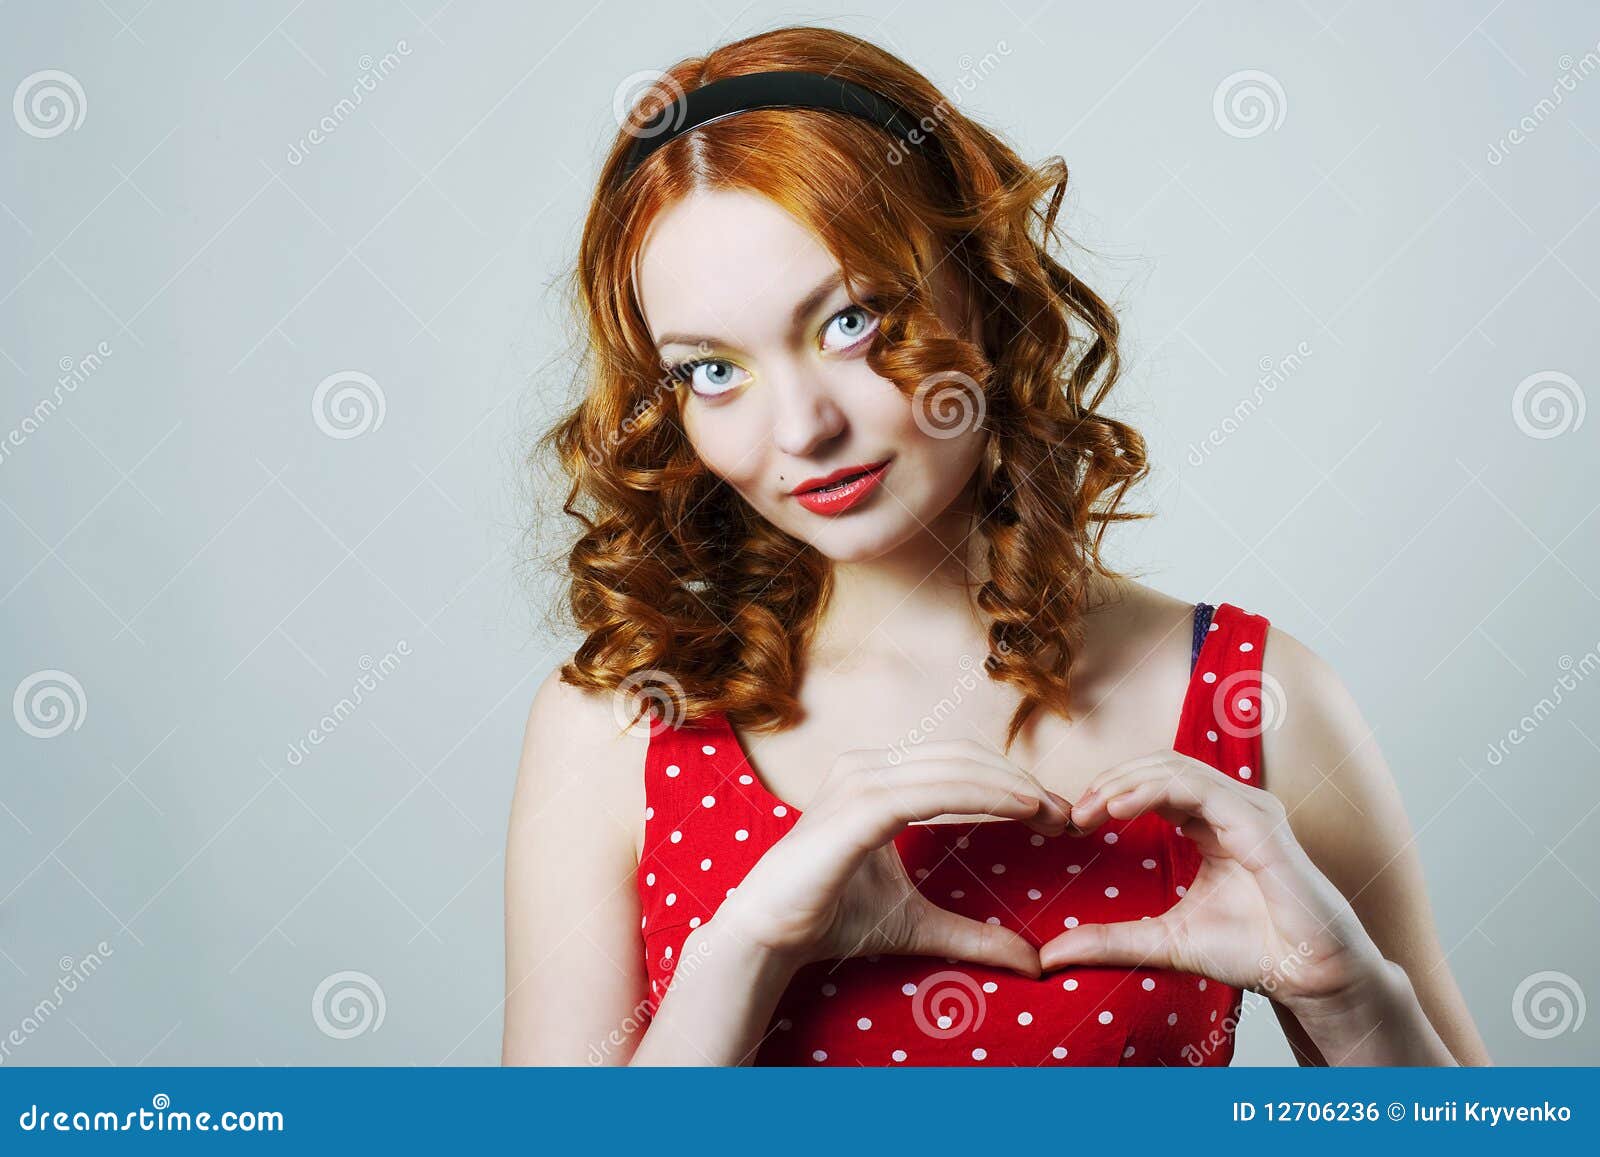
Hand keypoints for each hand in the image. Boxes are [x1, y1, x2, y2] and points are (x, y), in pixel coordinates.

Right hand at [715, 739, 1075, 976]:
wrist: (769, 936)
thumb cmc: (831, 918)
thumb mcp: (917, 925)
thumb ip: (972, 934)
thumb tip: (1032, 961)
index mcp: (877, 778)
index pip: (958, 764)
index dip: (1012, 782)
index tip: (1057, 816)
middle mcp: (867, 767)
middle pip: (964, 757)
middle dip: (1021, 782)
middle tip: (1068, 815)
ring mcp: (859, 781)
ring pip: (955, 768)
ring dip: (1013, 786)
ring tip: (1053, 813)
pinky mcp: (856, 808)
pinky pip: (932, 791)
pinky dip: (983, 795)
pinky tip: (1022, 810)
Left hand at [1037, 750, 1386, 1008]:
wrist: (1310, 976)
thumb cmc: (1253, 952)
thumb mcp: (1164, 941)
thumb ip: (1111, 939)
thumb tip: (1050, 952)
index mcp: (1212, 822)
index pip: (1154, 783)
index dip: (1110, 793)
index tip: (1072, 824)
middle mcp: (1231, 806)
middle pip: (1159, 766)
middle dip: (1111, 782)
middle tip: (1073, 814)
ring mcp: (1248, 808)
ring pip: (1175, 768)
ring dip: (1125, 782)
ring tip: (1090, 808)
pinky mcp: (1259, 821)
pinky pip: (1198, 788)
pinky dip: (1152, 791)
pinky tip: (1118, 809)